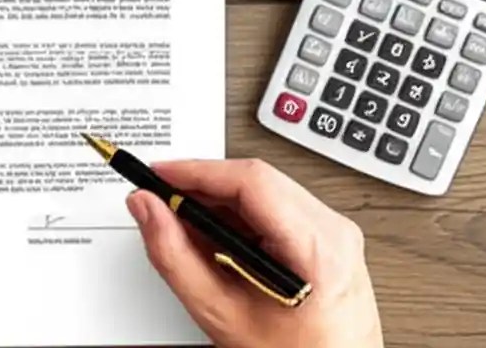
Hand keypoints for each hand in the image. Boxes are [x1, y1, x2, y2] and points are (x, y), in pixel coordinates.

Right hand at [128, 159, 382, 347]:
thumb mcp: (222, 313)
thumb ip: (175, 257)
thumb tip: (148, 210)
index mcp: (317, 247)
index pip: (251, 181)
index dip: (197, 171)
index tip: (160, 174)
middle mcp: (335, 231)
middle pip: (258, 181)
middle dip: (204, 186)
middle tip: (164, 201)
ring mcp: (337, 233)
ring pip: (267, 190)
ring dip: (221, 202)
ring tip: (188, 228)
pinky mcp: (331, 238)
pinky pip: (279, 207)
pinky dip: (242, 217)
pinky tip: (220, 240)